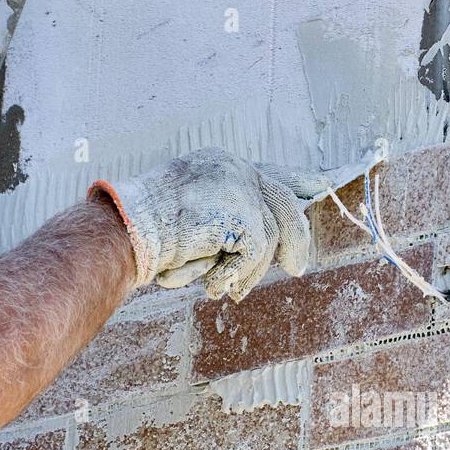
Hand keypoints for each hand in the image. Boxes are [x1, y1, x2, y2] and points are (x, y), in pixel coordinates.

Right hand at [90, 147, 329, 299]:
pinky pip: (256, 253)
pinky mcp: (241, 213)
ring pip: (269, 237)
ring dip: (250, 270)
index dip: (299, 181)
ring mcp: (237, 187)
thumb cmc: (148, 233)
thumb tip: (267, 241)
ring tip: (225, 284)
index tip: (322, 183)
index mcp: (220, 165)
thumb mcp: (193, 218)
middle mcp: (232, 168)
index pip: (271, 172)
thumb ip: (227, 219)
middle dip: (295, 239)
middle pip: (283, 203)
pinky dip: (237, 274)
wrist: (126, 231)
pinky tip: (214, 282)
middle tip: (297, 267)